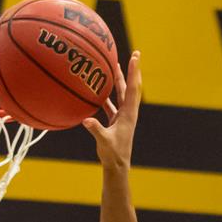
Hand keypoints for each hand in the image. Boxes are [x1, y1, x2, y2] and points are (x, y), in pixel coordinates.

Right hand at [80, 50, 138, 166]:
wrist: (117, 166)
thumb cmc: (113, 154)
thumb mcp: (104, 141)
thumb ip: (96, 130)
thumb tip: (86, 120)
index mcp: (128, 114)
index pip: (132, 88)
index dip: (134, 72)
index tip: (136, 56)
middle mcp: (128, 112)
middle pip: (130, 86)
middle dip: (132, 71)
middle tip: (135, 54)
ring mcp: (122, 116)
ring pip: (121, 93)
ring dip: (119, 80)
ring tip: (115, 66)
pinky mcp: (116, 121)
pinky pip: (112, 103)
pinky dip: (107, 95)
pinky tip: (100, 88)